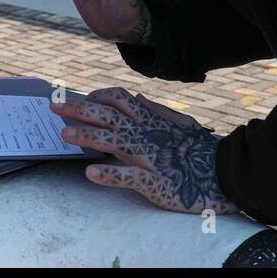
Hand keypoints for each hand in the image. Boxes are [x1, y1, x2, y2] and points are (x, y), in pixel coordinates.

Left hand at [53, 87, 238, 214]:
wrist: (223, 175)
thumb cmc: (200, 151)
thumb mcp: (182, 123)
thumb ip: (158, 110)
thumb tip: (139, 97)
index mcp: (151, 121)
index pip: (119, 99)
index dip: (96, 96)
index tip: (79, 96)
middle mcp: (146, 134)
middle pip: (107, 116)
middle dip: (79, 109)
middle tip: (54, 107)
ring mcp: (149, 157)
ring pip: (113, 142)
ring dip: (87, 137)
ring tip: (65, 135)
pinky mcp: (153, 181)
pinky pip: (128, 177)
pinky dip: (109, 174)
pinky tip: (90, 172)